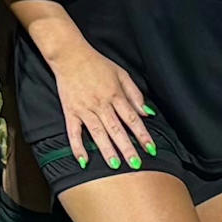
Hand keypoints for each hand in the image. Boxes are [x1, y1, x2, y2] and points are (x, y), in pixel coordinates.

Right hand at [45, 41, 154, 167]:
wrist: (70, 56)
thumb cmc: (97, 64)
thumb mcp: (121, 74)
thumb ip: (134, 94)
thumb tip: (147, 113)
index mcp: (115, 95)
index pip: (132, 119)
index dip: (142, 135)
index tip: (151, 149)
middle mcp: (101, 104)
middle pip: (117, 129)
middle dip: (127, 148)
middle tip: (135, 165)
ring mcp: (85, 109)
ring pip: (98, 133)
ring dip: (106, 149)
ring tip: (114, 165)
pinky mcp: (70, 112)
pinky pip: (73, 132)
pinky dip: (77, 147)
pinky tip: (83, 160)